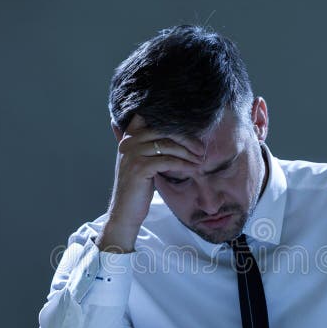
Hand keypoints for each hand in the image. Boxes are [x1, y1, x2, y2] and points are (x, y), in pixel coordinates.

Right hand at [97, 115, 204, 252]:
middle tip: (201, 149)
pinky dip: (183, 164)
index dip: (169, 118)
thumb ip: (151, 146)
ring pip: (167, 145)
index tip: (189, 127)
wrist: (125, 211)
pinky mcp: (140, 168)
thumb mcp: (142, 162)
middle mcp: (128, 142)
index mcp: (128, 137)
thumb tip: (179, 134)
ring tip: (200, 159)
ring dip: (187, 152)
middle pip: (163, 130)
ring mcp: (132, 154)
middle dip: (186, 138)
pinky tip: (193, 168)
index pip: (148, 116)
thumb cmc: (138, 188)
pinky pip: (168, 161)